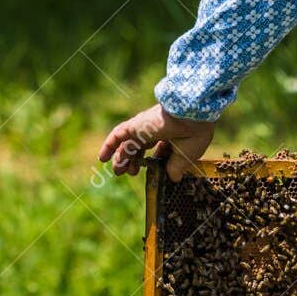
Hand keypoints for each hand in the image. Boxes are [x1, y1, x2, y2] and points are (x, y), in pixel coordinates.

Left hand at [98, 105, 215, 181]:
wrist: (191, 117)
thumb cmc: (194, 134)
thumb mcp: (186, 156)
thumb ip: (176, 167)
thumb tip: (173, 178)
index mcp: (171, 134)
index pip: (159, 148)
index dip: (155, 161)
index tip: (156, 172)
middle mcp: (155, 129)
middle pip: (139, 146)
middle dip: (134, 160)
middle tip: (131, 173)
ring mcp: (143, 128)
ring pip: (127, 144)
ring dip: (121, 157)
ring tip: (118, 171)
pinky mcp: (134, 126)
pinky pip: (117, 135)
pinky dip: (109, 145)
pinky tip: (102, 158)